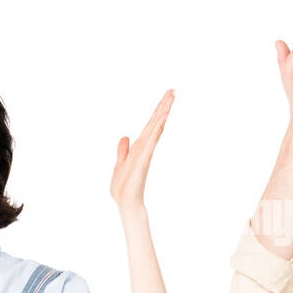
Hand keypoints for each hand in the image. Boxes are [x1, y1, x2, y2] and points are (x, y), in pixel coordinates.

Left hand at [110, 89, 172, 209]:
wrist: (124, 201)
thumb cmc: (123, 187)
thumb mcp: (120, 164)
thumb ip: (123, 150)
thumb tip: (125, 137)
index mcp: (139, 146)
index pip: (150, 124)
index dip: (158, 110)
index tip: (166, 96)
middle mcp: (144, 146)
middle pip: (156, 122)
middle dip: (164, 106)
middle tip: (173, 90)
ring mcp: (146, 151)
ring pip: (156, 127)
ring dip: (163, 112)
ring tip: (171, 97)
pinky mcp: (144, 157)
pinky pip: (152, 139)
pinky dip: (157, 128)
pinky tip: (163, 117)